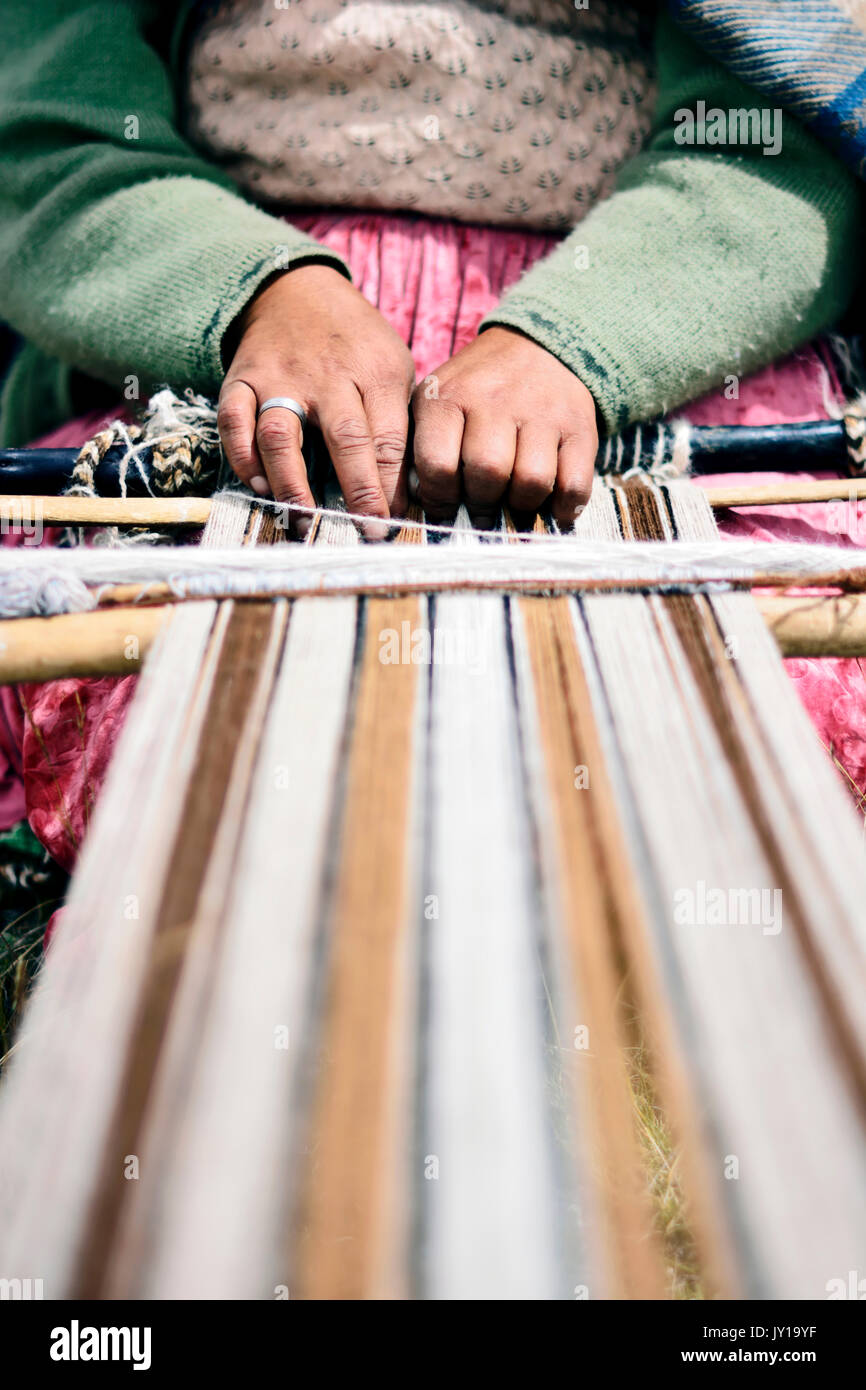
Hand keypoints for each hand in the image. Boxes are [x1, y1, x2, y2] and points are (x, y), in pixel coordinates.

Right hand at [218, 265, 415, 520]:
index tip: (391, 525)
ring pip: (282, 434)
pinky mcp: (241, 379)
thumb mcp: (392, 367)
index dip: (391, 487)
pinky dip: (242, 456)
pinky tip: (259, 485)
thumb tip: (405, 493)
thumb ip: (397, 422)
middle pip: (345, 438)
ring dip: (292, 483)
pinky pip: (233, 421)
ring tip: (302, 521)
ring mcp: (280, 377)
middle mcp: (328, 376)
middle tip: (363, 532)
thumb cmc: (354, 344)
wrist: (296, 291)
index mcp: (375, 372)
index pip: (388, 439)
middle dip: (357, 491)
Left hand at [411, 326, 598, 527]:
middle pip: (488, 474)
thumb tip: (423, 502)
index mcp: (449, 396)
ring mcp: (542, 412)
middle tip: (482, 510)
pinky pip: (574, 483)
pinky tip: (552, 508)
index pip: (438, 465)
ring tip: (514, 502)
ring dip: (521, 506)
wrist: (535, 345)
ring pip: (532, 481)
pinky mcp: (579, 426)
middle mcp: (495, 400)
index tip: (445, 507)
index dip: (439, 499)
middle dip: (482, 505)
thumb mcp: (437, 400)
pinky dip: (563, 508)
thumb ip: (422, 447)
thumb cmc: (475, 390)